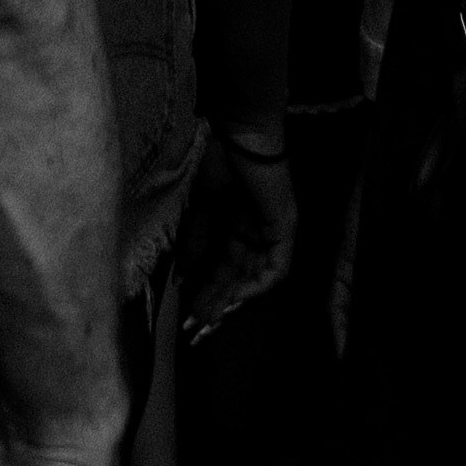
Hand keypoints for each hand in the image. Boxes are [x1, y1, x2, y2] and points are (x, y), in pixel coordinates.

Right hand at [182, 128, 296, 340]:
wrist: (236, 132)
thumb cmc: (217, 161)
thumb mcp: (200, 210)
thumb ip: (195, 245)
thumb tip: (181, 281)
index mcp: (234, 230)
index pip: (221, 273)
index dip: (204, 297)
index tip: (185, 321)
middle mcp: (254, 235)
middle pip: (237, 281)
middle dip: (216, 308)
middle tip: (196, 334)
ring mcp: (271, 231)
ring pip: (256, 279)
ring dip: (233, 302)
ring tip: (211, 321)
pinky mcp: (284, 227)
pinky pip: (276, 268)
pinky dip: (257, 285)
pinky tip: (235, 299)